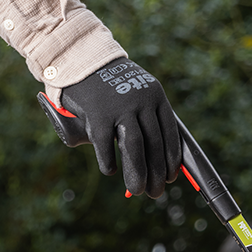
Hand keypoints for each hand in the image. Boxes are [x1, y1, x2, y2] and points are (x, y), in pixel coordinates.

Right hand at [60, 60, 180, 197]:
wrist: (80, 59)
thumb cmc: (112, 85)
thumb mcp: (136, 94)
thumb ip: (146, 120)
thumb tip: (158, 161)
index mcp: (155, 96)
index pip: (170, 134)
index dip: (171, 160)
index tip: (170, 178)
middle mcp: (140, 100)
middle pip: (153, 144)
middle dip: (156, 173)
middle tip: (156, 193)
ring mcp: (119, 106)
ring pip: (133, 147)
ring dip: (138, 173)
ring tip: (138, 190)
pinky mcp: (97, 113)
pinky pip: (106, 145)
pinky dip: (109, 162)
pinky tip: (111, 171)